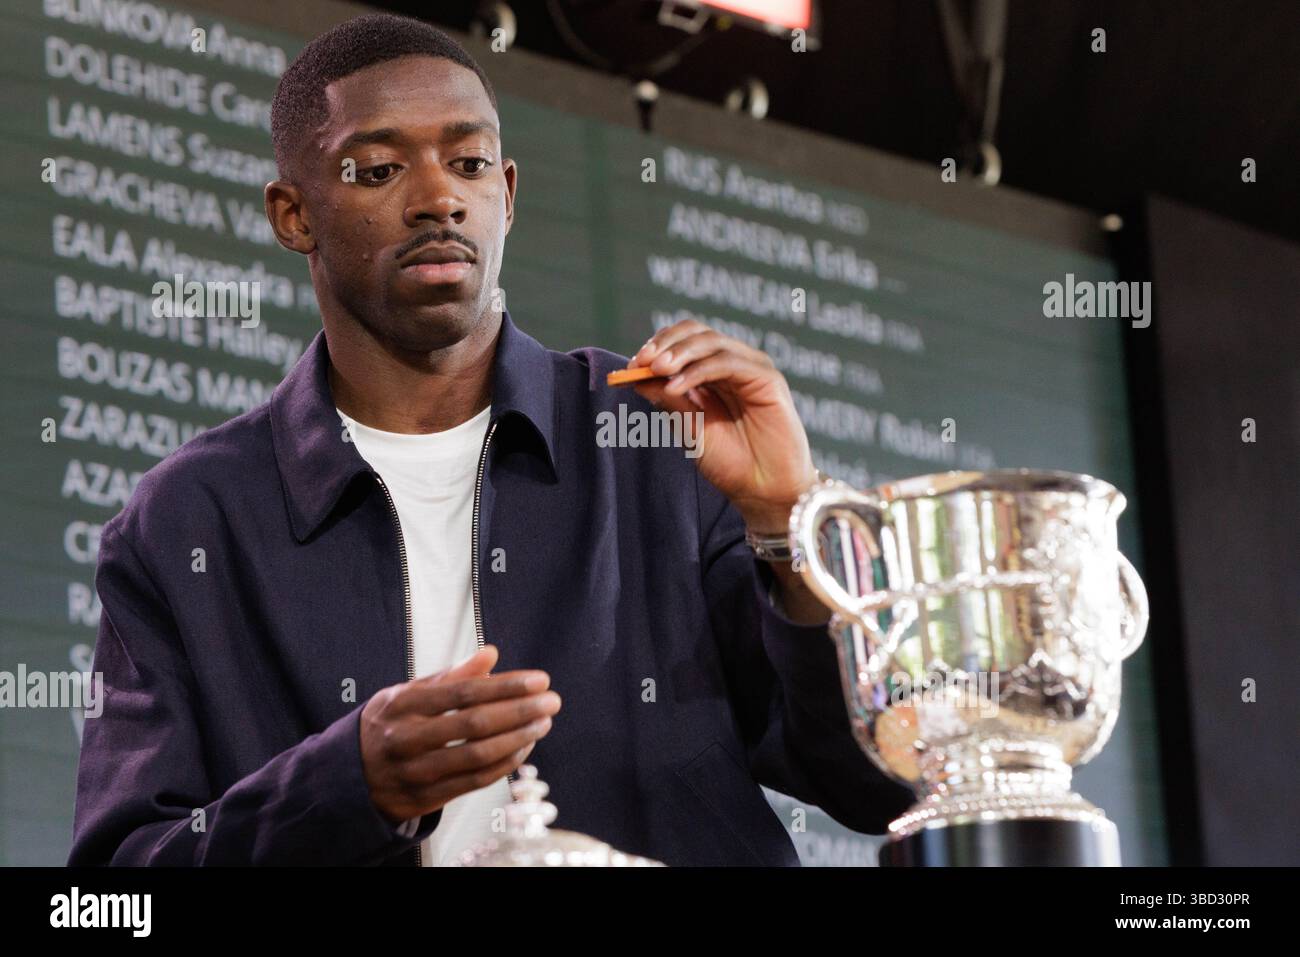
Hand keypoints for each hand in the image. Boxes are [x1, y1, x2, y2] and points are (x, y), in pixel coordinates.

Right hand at [359, 644, 560, 823]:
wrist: (348, 776)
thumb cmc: (387, 725)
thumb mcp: (406, 692)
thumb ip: (450, 675)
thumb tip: (490, 654)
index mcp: (403, 704)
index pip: (463, 692)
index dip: (505, 686)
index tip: (538, 680)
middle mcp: (408, 738)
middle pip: (474, 724)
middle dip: (519, 711)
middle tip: (551, 701)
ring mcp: (416, 771)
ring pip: (477, 756)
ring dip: (518, 739)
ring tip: (543, 723)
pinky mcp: (426, 798)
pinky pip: (474, 781)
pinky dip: (504, 764)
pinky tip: (523, 748)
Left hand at [627, 319, 817, 529]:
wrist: (763, 492)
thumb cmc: (730, 463)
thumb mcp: (689, 429)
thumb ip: (668, 401)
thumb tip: (635, 377)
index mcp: (715, 373)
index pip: (685, 341)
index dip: (658, 346)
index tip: (632, 366)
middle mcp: (735, 364)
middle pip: (697, 333)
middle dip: (665, 344)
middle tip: (641, 362)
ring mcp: (752, 369)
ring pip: (711, 342)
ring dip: (679, 354)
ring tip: (655, 370)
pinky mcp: (768, 379)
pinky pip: (727, 363)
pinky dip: (697, 372)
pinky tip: (675, 387)